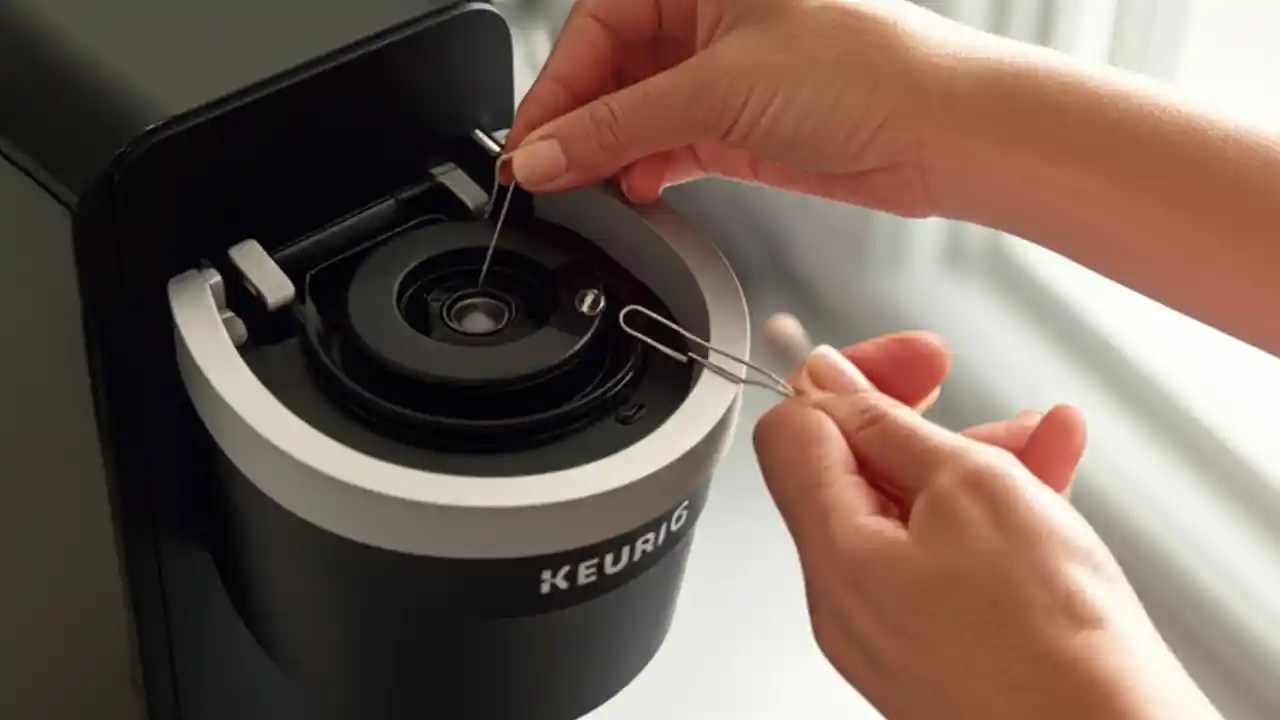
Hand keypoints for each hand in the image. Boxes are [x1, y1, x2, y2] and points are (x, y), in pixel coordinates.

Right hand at [505, 0, 968, 215]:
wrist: (944, 134)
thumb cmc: (867, 71)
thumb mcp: (718, 89)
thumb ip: (617, 126)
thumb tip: (542, 153)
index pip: (595, 24)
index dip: (555, 86)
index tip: (527, 144)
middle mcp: (707, 16)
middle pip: (609, 70)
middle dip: (576, 123)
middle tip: (543, 174)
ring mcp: (723, 74)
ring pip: (635, 112)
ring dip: (607, 152)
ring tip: (583, 189)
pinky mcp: (739, 125)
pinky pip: (667, 144)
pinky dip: (645, 170)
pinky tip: (632, 190)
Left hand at [752, 348, 1221, 719]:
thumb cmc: (1051, 641)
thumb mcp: (973, 489)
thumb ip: (888, 426)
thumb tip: (830, 382)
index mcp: (833, 554)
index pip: (793, 435)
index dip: (844, 384)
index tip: (904, 365)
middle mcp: (845, 599)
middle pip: (855, 475)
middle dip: (921, 423)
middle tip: (972, 396)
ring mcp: (888, 630)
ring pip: (912, 515)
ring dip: (972, 464)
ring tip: (1044, 444)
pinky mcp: (934, 650)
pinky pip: (942, 563)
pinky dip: (988, 519)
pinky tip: (1047, 487)